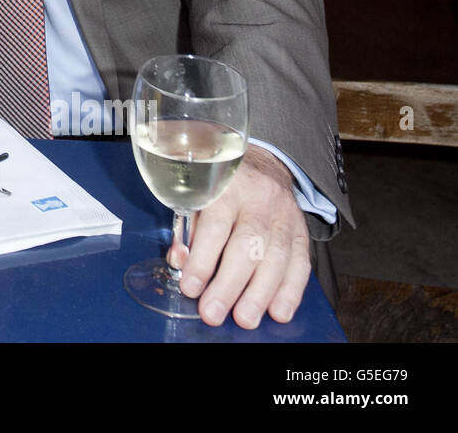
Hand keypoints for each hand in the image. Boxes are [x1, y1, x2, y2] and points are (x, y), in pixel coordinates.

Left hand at [168, 146, 310, 328]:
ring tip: (245, 319)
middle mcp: (258, 199)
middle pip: (248, 246)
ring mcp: (283, 214)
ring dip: (260, 294)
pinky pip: (301, 262)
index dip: (202, 260)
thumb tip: (179, 262)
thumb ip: (187, 229)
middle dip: (230, 285)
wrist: (262, 162)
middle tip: (214, 312)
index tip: (191, 287)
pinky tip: (279, 311)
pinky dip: (291, 291)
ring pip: (277, 258)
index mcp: (225, 186)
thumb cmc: (220, 183)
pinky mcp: (301, 229)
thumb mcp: (196, 195)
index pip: (215, 225)